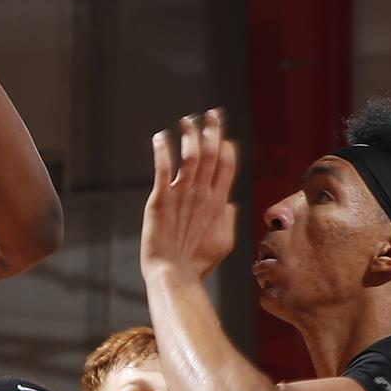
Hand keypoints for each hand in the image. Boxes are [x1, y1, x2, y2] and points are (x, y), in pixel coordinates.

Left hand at [140, 110, 238, 282]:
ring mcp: (182, 196)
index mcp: (219, 204)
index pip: (227, 168)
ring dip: (190, 136)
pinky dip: (162, 151)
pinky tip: (160, 137)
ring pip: (190, 157)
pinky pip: (162, 170)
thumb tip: (230, 203)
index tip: (225, 135)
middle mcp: (203, 195)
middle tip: (212, 114)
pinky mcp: (160, 200)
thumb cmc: (197, 264)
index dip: (226, 149)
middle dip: (212, 132)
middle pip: (211, 155)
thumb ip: (228, 220)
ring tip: (187, 120)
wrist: (174, 276)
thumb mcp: (223, 243)